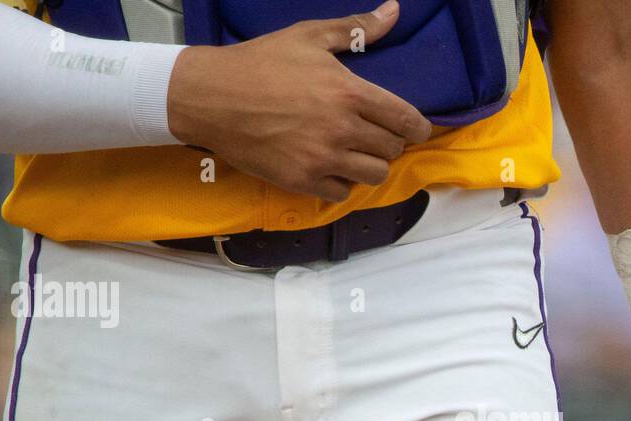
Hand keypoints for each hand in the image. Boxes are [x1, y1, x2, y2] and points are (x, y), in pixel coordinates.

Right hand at [166, 1, 431, 201]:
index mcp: (349, 92)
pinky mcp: (303, 181)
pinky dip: (342, 182)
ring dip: (370, 165)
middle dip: (388, 142)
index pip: (405, 120)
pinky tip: (331, 167)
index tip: (416, 130)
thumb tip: (394, 10)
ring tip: (355, 153)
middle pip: (392, 149)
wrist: (212, 97)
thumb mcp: (309, 36)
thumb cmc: (260, 62)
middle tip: (373, 135)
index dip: (418, 128)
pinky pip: (343, 193)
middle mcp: (342, 129)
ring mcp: (323, 159)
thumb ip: (356, 29)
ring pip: (374, 175)